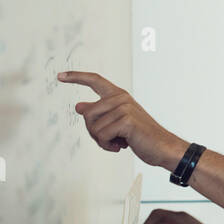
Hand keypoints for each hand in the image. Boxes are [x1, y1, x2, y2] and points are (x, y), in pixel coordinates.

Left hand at [59, 70, 186, 168]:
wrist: (163, 147)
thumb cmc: (141, 136)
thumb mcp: (117, 123)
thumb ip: (99, 113)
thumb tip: (79, 106)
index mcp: (119, 96)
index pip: (95, 81)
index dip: (77, 77)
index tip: (60, 76)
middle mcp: (121, 98)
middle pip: (87, 114)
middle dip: (93, 132)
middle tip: (110, 139)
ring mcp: (124, 108)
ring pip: (93, 127)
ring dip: (102, 141)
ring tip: (118, 142)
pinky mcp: (126, 120)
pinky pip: (101, 135)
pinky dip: (107, 146)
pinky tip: (121, 146)